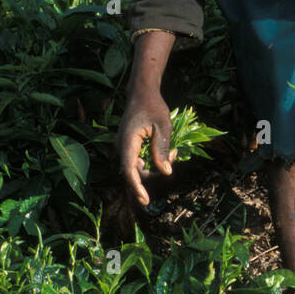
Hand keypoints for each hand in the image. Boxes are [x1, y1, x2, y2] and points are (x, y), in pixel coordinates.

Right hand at [117, 84, 175, 207]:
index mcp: (127, 142)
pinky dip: (152, 160)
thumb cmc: (153, 107)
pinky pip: (138, 160)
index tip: (146, 200)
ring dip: (155, 166)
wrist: (141, 93)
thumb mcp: (162, 126)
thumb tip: (166, 173)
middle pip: (134, 172)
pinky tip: (167, 151)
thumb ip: (162, 149)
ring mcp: (123, 147)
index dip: (137, 187)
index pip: (130, 170)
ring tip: (173, 151)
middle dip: (154, 173)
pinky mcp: (128, 147)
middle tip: (173, 156)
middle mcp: (121, 147)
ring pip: (138, 167)